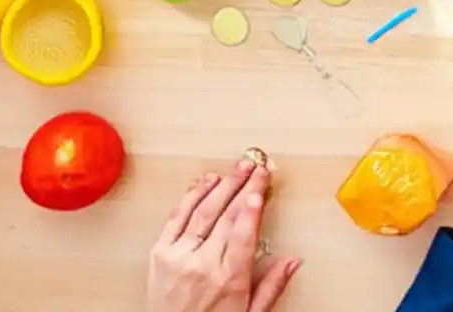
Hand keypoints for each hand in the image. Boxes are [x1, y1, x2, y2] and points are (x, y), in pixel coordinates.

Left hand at [146, 159, 299, 311]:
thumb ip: (271, 286)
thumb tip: (292, 261)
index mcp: (228, 280)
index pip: (243, 234)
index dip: (253, 207)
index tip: (261, 187)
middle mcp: (202, 265)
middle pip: (227, 216)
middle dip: (245, 187)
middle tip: (258, 167)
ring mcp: (178, 257)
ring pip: (203, 211)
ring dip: (222, 185)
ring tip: (238, 168)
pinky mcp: (159, 254)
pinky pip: (176, 218)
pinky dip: (191, 196)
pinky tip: (206, 182)